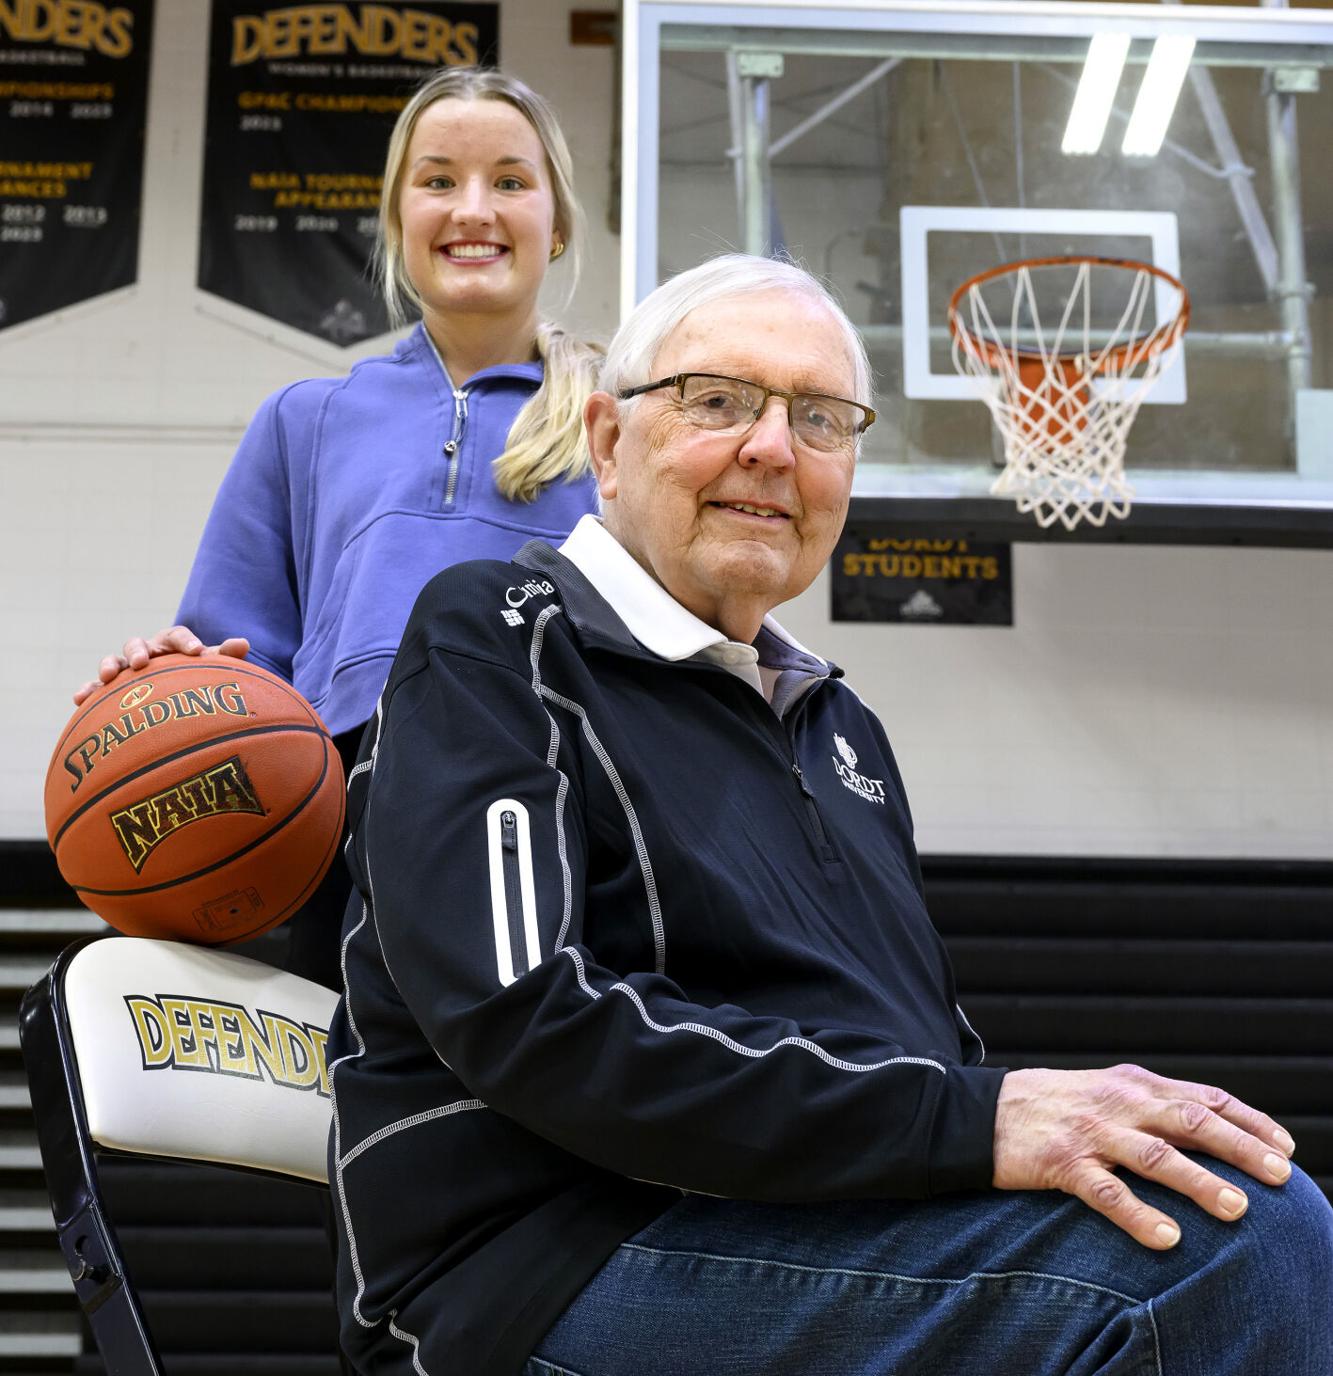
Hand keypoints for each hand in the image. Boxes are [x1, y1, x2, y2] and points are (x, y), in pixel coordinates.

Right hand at [72, 625, 250, 703]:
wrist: (176, 695)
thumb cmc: (196, 677)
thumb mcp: (212, 668)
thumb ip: (226, 656)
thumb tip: (243, 643)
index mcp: (172, 645)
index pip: (176, 635)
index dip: (186, 641)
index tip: (196, 652)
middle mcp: (147, 653)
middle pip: (138, 644)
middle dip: (139, 651)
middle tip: (143, 663)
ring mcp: (127, 670)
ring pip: (113, 661)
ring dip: (109, 665)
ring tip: (109, 676)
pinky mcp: (111, 689)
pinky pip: (95, 687)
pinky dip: (87, 690)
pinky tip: (79, 699)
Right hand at [992, 1064, 1296, 1249]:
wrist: (980, 1111)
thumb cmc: (1053, 1106)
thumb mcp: (1105, 1090)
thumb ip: (1152, 1104)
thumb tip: (1215, 1129)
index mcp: (1133, 1084)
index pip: (1203, 1098)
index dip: (1248, 1121)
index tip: (1284, 1148)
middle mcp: (1118, 1103)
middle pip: (1190, 1122)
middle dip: (1239, 1147)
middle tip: (1277, 1175)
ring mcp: (1090, 1132)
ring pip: (1155, 1157)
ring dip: (1199, 1182)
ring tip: (1237, 1209)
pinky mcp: (1061, 1163)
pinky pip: (1106, 1193)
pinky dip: (1139, 1215)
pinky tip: (1168, 1238)